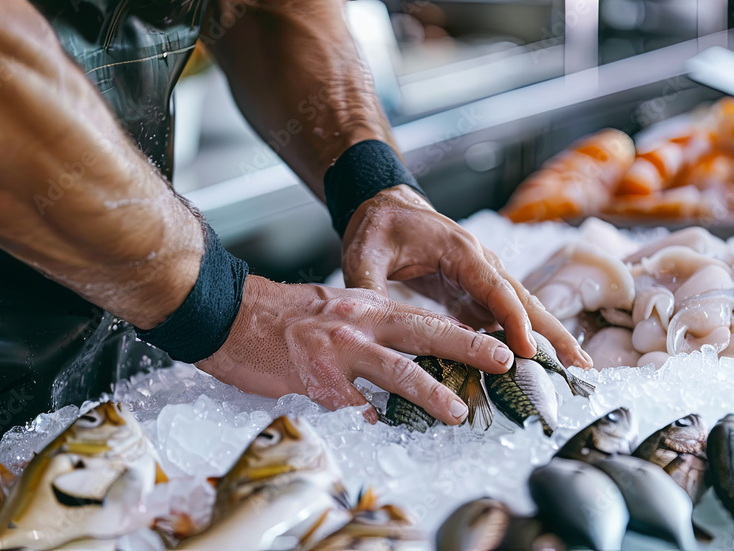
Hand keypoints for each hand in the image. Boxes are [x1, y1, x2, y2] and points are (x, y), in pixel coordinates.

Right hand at [197, 275, 513, 423]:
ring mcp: (338, 349)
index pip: (426, 319)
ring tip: (456, 411)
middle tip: (504, 361)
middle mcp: (359, 321)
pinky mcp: (316, 377)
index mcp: (367, 304)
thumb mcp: (335, 310)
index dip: (463, 334)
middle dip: (468, 348)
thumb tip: (401, 361)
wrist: (230, 312)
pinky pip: (351, 404)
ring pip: (395, 369)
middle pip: (425, 333)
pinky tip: (383, 427)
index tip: (496, 346)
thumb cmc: (281, 314)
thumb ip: (369, 331)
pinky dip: (370, 417)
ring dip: (431, 391)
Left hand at [341, 185, 591, 369]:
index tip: (528, 351)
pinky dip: (522, 339)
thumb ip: (368, 287)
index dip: (514, 320)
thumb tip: (367, 325)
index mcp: (460, 251)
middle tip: (581, 365)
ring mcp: (480, 278)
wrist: (383, 205)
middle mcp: (480, 263)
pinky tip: (535, 365)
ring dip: (547, 338)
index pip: (496, 288)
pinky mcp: (473, 293)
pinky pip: (502, 318)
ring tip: (574, 370)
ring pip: (521, 310)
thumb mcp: (365, 254)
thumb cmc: (378, 225)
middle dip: (553, 332)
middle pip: (524, 300)